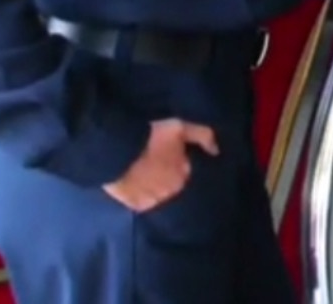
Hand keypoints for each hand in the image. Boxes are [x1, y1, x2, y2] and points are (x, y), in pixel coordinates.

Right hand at [103, 118, 217, 212]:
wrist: (117, 150)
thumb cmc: (151, 136)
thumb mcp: (181, 128)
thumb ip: (203, 137)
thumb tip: (216, 151)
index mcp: (183, 175)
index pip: (183, 170)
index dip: (174, 160)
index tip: (165, 152)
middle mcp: (170, 192)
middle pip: (170, 183)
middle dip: (164, 174)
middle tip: (150, 160)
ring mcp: (151, 201)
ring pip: (155, 193)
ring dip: (150, 185)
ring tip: (139, 171)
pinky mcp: (133, 205)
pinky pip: (139, 201)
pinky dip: (137, 194)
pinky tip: (131, 182)